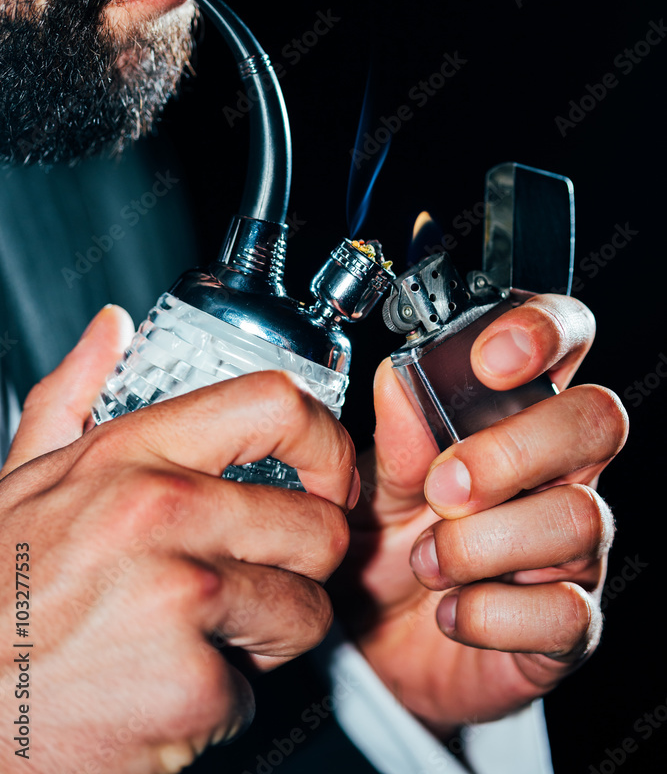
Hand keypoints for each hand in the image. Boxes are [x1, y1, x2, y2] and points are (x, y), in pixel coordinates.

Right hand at [0, 306, 356, 773]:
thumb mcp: (20, 482)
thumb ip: (71, 397)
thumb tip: (111, 328)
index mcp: (128, 456)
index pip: (274, 405)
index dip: (326, 442)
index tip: (327, 477)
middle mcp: (161, 512)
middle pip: (319, 526)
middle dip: (302, 566)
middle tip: (255, 582)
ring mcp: (181, 596)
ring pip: (306, 612)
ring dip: (267, 637)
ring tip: (197, 639)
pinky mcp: (192, 683)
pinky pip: (255, 689)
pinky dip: (218, 703)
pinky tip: (159, 691)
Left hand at [334, 294, 626, 735]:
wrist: (378, 642)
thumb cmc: (385, 543)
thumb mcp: (374, 484)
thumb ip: (394, 437)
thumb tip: (400, 380)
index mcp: (512, 416)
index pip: (565, 341)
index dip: (544, 332)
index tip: (489, 360)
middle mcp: (558, 472)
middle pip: (597, 420)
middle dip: (513, 450)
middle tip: (442, 487)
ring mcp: (573, 547)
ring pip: (578, 518)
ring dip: (482, 543)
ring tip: (426, 560)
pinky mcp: (568, 622)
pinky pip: (563, 614)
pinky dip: (490, 613)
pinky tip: (450, 610)